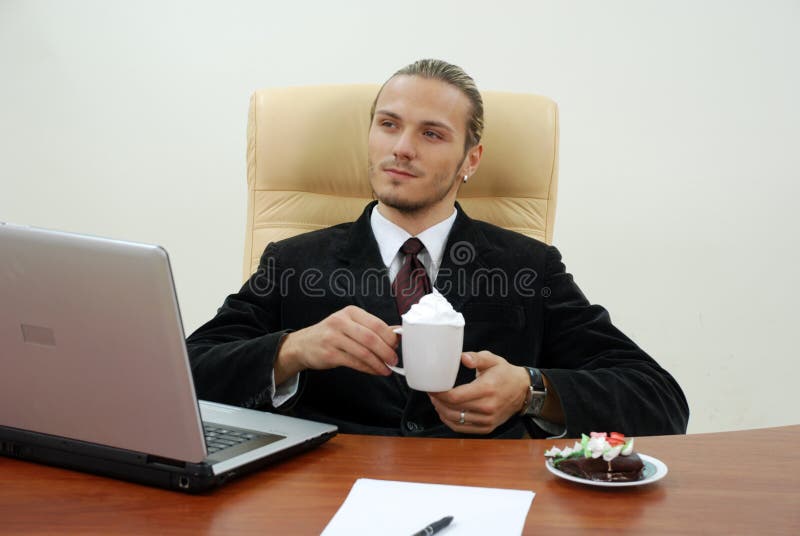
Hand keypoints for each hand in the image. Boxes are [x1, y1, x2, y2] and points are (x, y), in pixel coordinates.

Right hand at [274, 305, 398, 383]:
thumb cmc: (331, 334)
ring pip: (363, 352)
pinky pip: (354, 362)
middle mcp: (341, 322)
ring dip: (378, 363)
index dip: (390, 337)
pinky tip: (374, 371)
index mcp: (350, 312)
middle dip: (386, 351)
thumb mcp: (351, 324)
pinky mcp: (329, 354)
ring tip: (386, 369)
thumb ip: (372, 328)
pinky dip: (368, 368)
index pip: (376, 324)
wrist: (303, 344)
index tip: (396, 346)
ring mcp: (333, 338)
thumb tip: (397, 332)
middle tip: (394, 360)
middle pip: (371, 338)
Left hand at [428, 351, 528, 434]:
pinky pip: (462, 428)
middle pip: (452, 409)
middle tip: (431, 391)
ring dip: (441, 411)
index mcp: (486, 389)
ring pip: (455, 420)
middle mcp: (487, 407)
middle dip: (438, 400)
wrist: (523, 391)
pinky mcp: (487, 428)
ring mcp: (487, 420)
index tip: (432, 386)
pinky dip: (450, 421)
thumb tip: (462, 357)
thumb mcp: (492, 360)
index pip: (455, 397)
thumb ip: (476, 358)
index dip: (439, 393)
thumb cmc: (505, 373)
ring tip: (436, 400)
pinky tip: (445, 412)